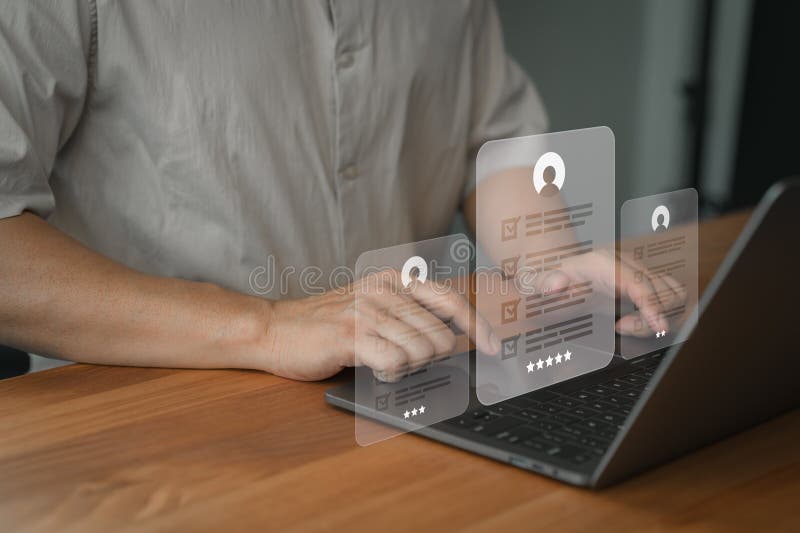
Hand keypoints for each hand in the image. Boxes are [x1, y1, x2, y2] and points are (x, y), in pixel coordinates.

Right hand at [260, 270, 498, 380]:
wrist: (274, 329)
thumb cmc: (325, 325)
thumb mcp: (371, 305)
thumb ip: (409, 313)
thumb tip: (456, 334)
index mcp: (393, 280)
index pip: (451, 299)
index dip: (478, 326)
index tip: (493, 348)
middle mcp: (383, 290)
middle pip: (441, 334)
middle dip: (432, 360)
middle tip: (406, 363)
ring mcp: (366, 311)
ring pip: (421, 350)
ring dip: (409, 369)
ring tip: (384, 363)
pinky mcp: (350, 335)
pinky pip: (395, 363)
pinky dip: (391, 375)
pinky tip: (374, 369)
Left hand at [533, 248, 685, 336]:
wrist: (556, 273)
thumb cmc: (553, 279)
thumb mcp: (544, 281)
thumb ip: (547, 282)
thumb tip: (554, 285)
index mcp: (605, 263)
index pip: (640, 282)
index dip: (652, 304)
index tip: (657, 325)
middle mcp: (626, 264)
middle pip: (661, 290)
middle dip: (649, 316)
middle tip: (621, 328)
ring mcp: (638, 273)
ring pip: (672, 293)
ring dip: (661, 315)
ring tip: (628, 325)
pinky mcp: (643, 284)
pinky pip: (670, 297)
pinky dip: (662, 313)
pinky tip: (634, 322)